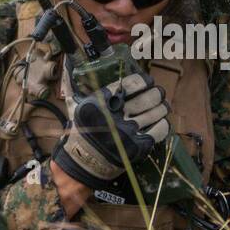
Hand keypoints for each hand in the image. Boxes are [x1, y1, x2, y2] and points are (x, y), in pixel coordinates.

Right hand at [52, 72, 169, 187]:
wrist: (82, 163)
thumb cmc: (80, 133)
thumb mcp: (75, 107)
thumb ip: (76, 88)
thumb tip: (66, 67)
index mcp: (101, 102)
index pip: (130, 84)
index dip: (143, 81)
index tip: (148, 81)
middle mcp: (115, 116)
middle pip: (147, 98)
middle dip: (157, 93)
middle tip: (159, 93)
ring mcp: (127, 132)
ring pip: (155, 113)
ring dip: (162, 107)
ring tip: (163, 106)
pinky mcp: (136, 147)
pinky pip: (158, 131)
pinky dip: (163, 124)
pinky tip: (162, 121)